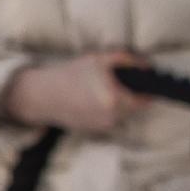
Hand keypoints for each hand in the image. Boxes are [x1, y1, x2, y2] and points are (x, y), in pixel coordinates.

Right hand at [2, 51, 145, 132]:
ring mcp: (104, 126)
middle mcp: (113, 117)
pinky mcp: (95, 131)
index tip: (142, 82)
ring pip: (123, 114)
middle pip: (135, 107)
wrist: (41, 95)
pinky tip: (92, 100)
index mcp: (116, 100)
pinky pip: (109, 119)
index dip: (147, 90)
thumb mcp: (99, 60)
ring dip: (119, 103)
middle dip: (130, 94)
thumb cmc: (70, 74)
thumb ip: (127, 60)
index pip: (146, 100)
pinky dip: (106, 110)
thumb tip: (148, 66)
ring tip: (102, 89)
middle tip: (118, 82)